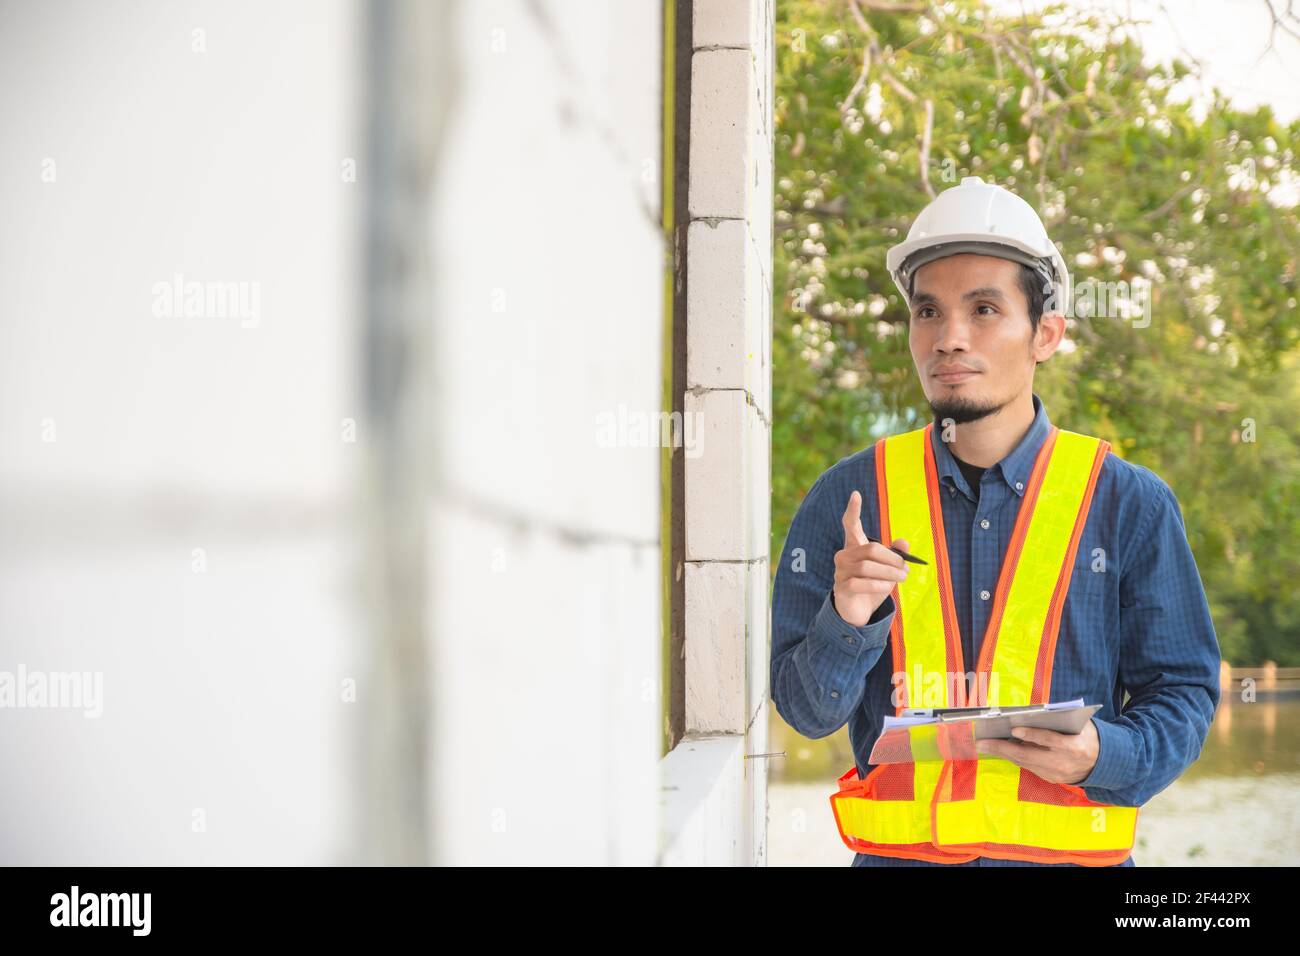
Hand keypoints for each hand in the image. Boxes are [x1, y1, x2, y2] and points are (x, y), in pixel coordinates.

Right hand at [832, 490, 909, 627]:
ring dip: (890, 574)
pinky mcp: (841, 588)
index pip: (850, 524)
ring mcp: (840, 572)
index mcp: (854, 546)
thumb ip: (895, 555)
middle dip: (893, 559)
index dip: (853, 510)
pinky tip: (887, 588)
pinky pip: (861, 583)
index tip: (856, 494)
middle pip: (871, 549)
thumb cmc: (872, 584)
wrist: (859, 610)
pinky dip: (879, 585)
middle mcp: (844, 556)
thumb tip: (904, 543)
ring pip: (867, 567)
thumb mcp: (887, 569)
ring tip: (902, 578)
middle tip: (906, 569)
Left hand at [974, 719, 1099, 784]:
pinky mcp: (1051, 779)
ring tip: (985, 745)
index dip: (1031, 734)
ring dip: (1003, 754)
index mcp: (1073, 746)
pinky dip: (1014, 758)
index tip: (1014, 728)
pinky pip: (1029, 767)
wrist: (1102, 763)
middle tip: (982, 742)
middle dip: (1003, 748)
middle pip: (1029, 755)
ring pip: (1025, 763)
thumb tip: (1031, 715)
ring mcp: (1056, 774)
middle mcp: (1063, 763)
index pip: (1049, 740)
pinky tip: (1001, 750)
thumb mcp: (1080, 725)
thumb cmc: (1086, 736)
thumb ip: (1059, 721)